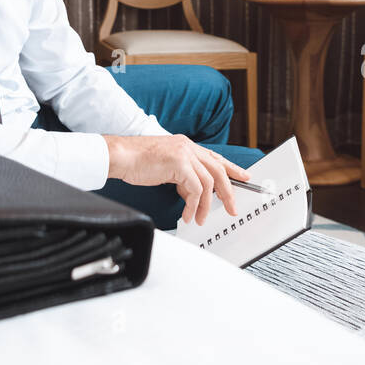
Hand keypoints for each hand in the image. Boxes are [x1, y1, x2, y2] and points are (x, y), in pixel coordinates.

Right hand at [104, 133, 250, 226]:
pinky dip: (193, 206)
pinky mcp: (178, 164)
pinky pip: (195, 190)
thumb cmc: (136, 162)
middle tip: (232, 208)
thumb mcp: (165, 166)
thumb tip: (191, 193)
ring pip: (208, 183)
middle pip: (218, 170)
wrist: (120, 156)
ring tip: (199, 219)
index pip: (214, 157)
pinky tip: (187, 215)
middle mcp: (187, 147)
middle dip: (228, 192)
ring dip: (206, 205)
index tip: (244, 177)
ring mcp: (184, 154)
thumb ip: (181, 175)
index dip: (231, 168)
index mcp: (185, 145)